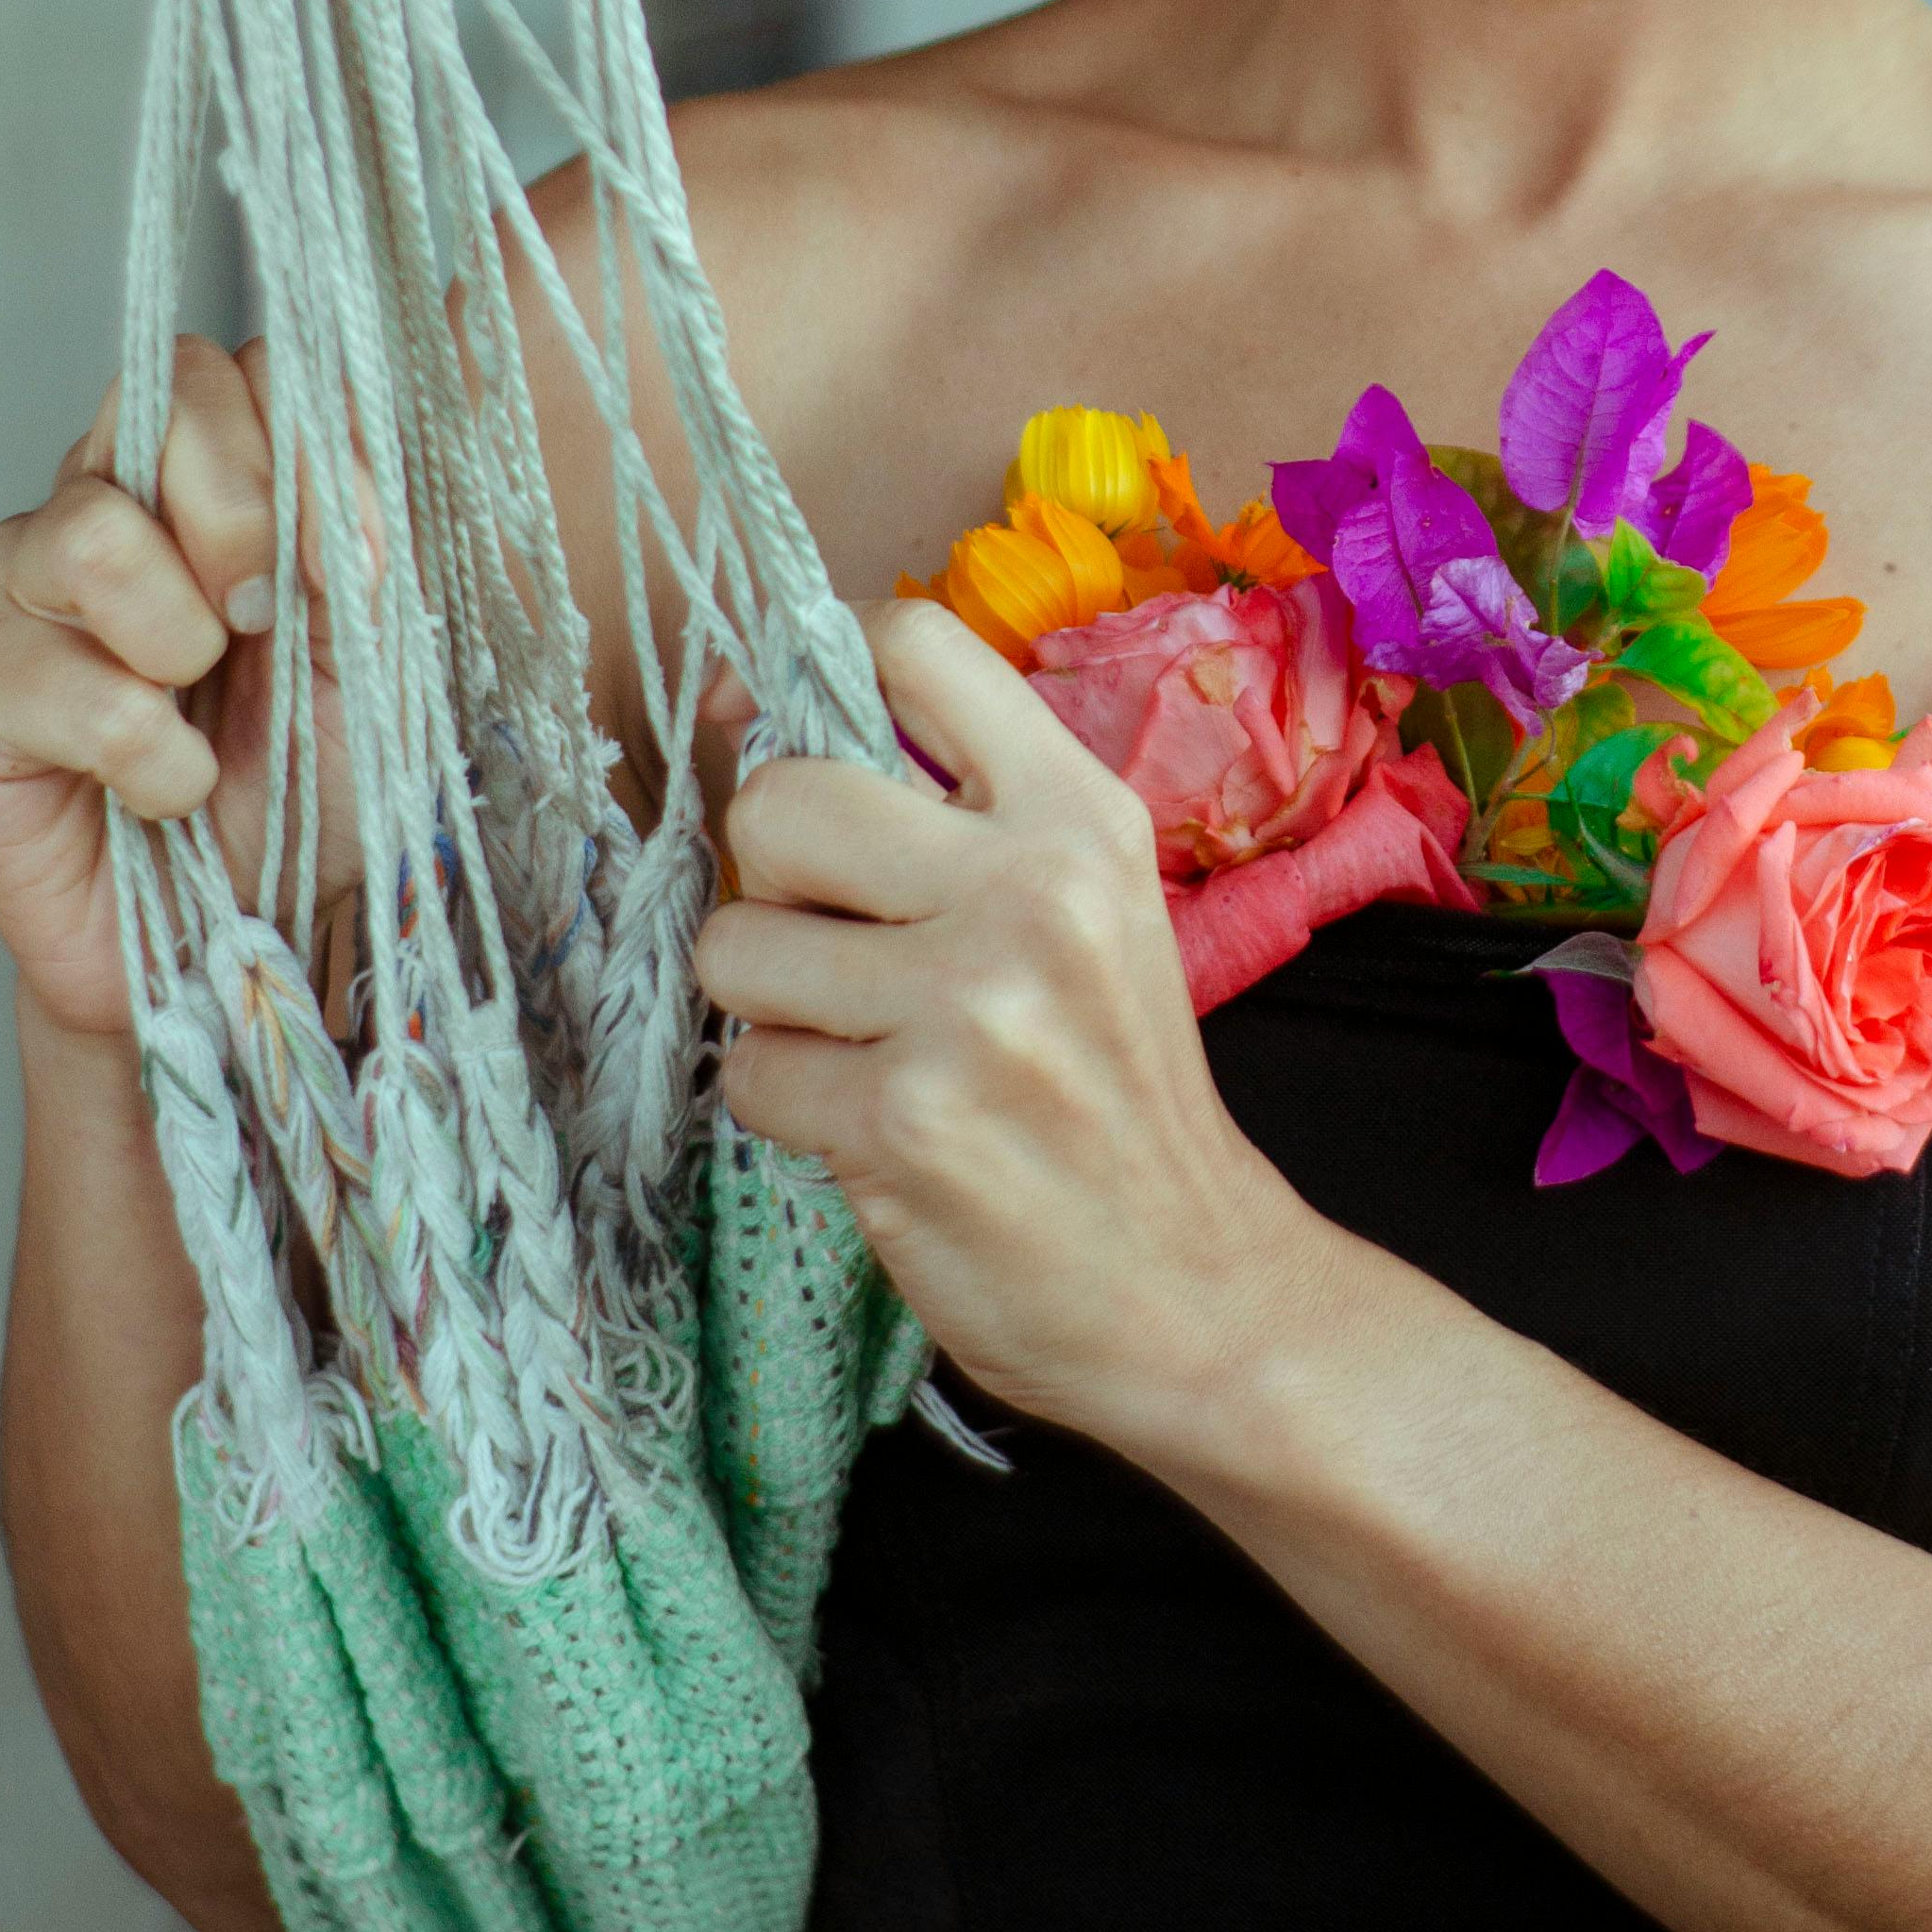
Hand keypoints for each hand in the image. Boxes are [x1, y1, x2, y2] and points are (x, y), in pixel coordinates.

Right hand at [0, 336, 363, 1045]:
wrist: (243, 930)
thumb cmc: (305, 780)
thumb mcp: (374, 649)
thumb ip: (361, 534)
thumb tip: (358, 424)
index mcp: (201, 474)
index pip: (228, 365)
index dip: (294, 447)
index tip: (330, 559)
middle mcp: (101, 499)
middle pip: (161, 406)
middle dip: (244, 528)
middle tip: (260, 634)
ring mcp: (19, 582)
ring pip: (93, 534)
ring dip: (183, 647)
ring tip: (199, 717)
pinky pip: (68, 684)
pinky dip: (148, 757)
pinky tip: (161, 790)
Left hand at [696, 598, 1327, 1447]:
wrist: (1196, 1287)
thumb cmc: (1114, 1089)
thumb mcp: (1089, 908)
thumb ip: (957, 810)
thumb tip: (741, 706)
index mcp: (1080, 815)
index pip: (912, 644)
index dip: (811, 675)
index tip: (792, 738)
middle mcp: (1032, 889)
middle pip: (780, 795)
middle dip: (771, 875)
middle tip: (835, 940)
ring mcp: (968, 1006)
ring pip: (736, 942)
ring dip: (769, 1003)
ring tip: (857, 1042)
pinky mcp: (903, 1120)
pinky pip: (749, 1068)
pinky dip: (785, 1102)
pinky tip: (868, 1125)